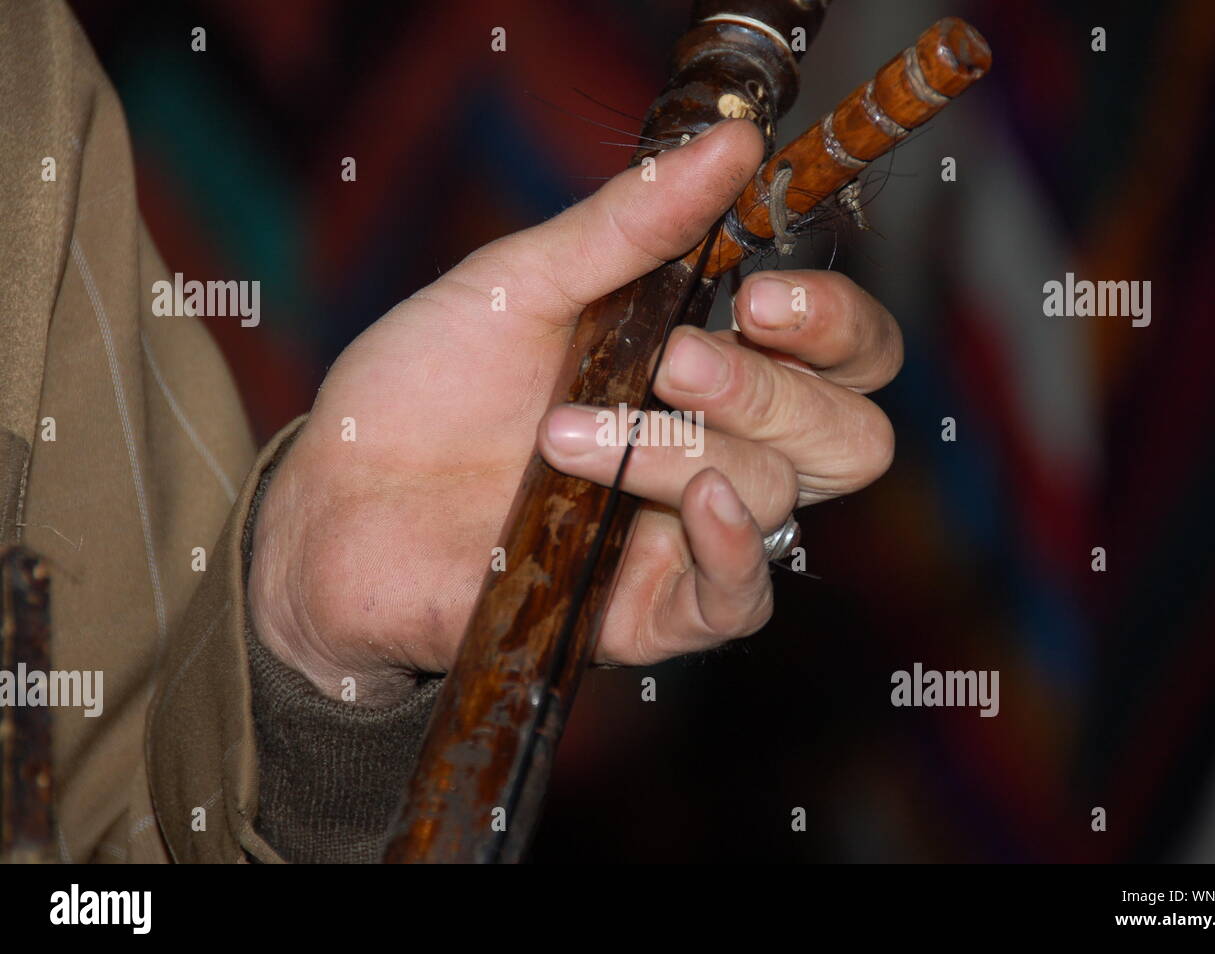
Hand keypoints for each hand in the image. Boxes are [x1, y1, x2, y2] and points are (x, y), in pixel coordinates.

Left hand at [248, 120, 900, 704]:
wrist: (337, 498)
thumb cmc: (428, 388)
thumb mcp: (522, 283)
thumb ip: (631, 223)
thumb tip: (732, 141)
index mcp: (707, 365)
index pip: (845, 356)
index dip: (835, 326)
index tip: (763, 296)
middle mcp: (718, 450)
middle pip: (845, 436)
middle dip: (774, 391)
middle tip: (676, 359)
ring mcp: (685, 535)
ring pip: (776, 497)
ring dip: (682, 450)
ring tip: (567, 432)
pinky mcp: (646, 612)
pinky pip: (741, 599)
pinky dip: (732, 549)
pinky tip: (694, 505)